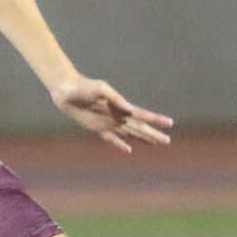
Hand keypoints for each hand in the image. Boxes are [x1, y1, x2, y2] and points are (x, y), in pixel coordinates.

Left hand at [51, 74, 172, 152]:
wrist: (66, 91)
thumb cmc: (84, 86)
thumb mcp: (102, 89)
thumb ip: (116, 99)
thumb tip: (130, 110)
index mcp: (121, 106)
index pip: (143, 115)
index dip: (156, 120)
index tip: (170, 123)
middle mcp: (118, 115)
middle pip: (140, 128)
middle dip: (153, 134)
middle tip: (167, 141)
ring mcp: (108, 122)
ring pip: (129, 134)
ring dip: (142, 139)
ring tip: (155, 144)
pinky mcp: (96, 128)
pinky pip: (111, 139)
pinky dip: (120, 144)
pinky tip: (129, 150)